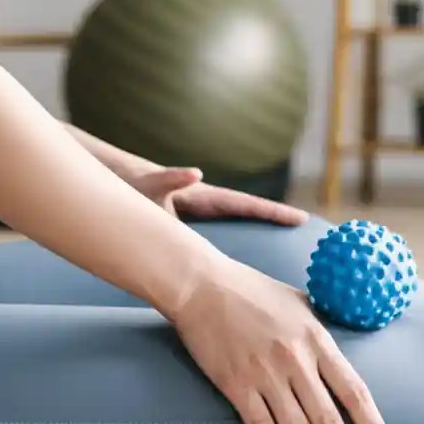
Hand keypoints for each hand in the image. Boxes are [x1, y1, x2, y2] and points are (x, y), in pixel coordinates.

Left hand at [125, 164, 307, 225]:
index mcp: (203, 196)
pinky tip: (246, 251)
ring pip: (238, 219)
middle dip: (277, 217)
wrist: (116, 181)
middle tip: (307, 226)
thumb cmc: (132, 186)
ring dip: (261, 225)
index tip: (300, 218)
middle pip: (250, 210)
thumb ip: (169, 179)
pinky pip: (222, 229)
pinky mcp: (191, 220)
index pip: (246, 204)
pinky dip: (238, 233)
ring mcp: (201, 210)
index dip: (273, 212)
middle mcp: (207, 200)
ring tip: (289, 238)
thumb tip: (196, 172)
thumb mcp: (149, 185)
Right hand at [172, 257, 393, 423]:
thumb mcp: (300, 303)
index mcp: (318, 340)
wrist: (202, 286)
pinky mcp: (237, 385)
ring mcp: (266, 375)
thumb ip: (322, 331)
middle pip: (329, 420)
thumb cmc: (251, 291)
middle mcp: (297, 361)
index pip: (355, 392)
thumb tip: (341, 354)